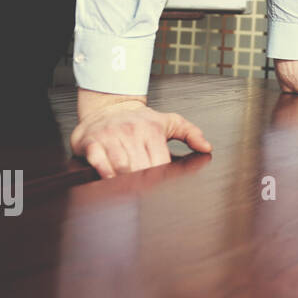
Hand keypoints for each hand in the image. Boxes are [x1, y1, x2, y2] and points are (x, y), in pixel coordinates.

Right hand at [70, 91, 211, 178]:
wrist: (109, 107)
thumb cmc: (140, 119)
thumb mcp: (169, 121)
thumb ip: (191, 133)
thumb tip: (207, 147)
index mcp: (152, 130)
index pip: (159, 161)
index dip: (161, 177)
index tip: (161, 184)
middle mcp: (131, 132)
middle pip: (140, 167)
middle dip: (143, 181)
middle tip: (145, 190)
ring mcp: (110, 136)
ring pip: (120, 167)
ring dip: (125, 181)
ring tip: (130, 188)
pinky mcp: (91, 141)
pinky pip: (98, 161)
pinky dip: (104, 173)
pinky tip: (110, 178)